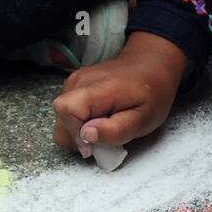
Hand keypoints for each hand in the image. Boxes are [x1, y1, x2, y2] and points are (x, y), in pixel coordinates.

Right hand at [53, 32, 187, 154]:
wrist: (151, 66)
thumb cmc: (151, 94)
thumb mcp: (143, 119)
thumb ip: (115, 130)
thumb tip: (87, 135)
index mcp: (96, 88)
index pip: (65, 110)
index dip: (76, 134)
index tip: (95, 144)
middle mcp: (79, 81)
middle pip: (60, 119)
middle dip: (77, 137)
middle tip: (104, 135)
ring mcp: (74, 81)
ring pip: (62, 118)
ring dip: (79, 131)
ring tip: (104, 125)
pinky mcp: (73, 85)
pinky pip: (67, 113)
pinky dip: (80, 122)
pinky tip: (99, 118)